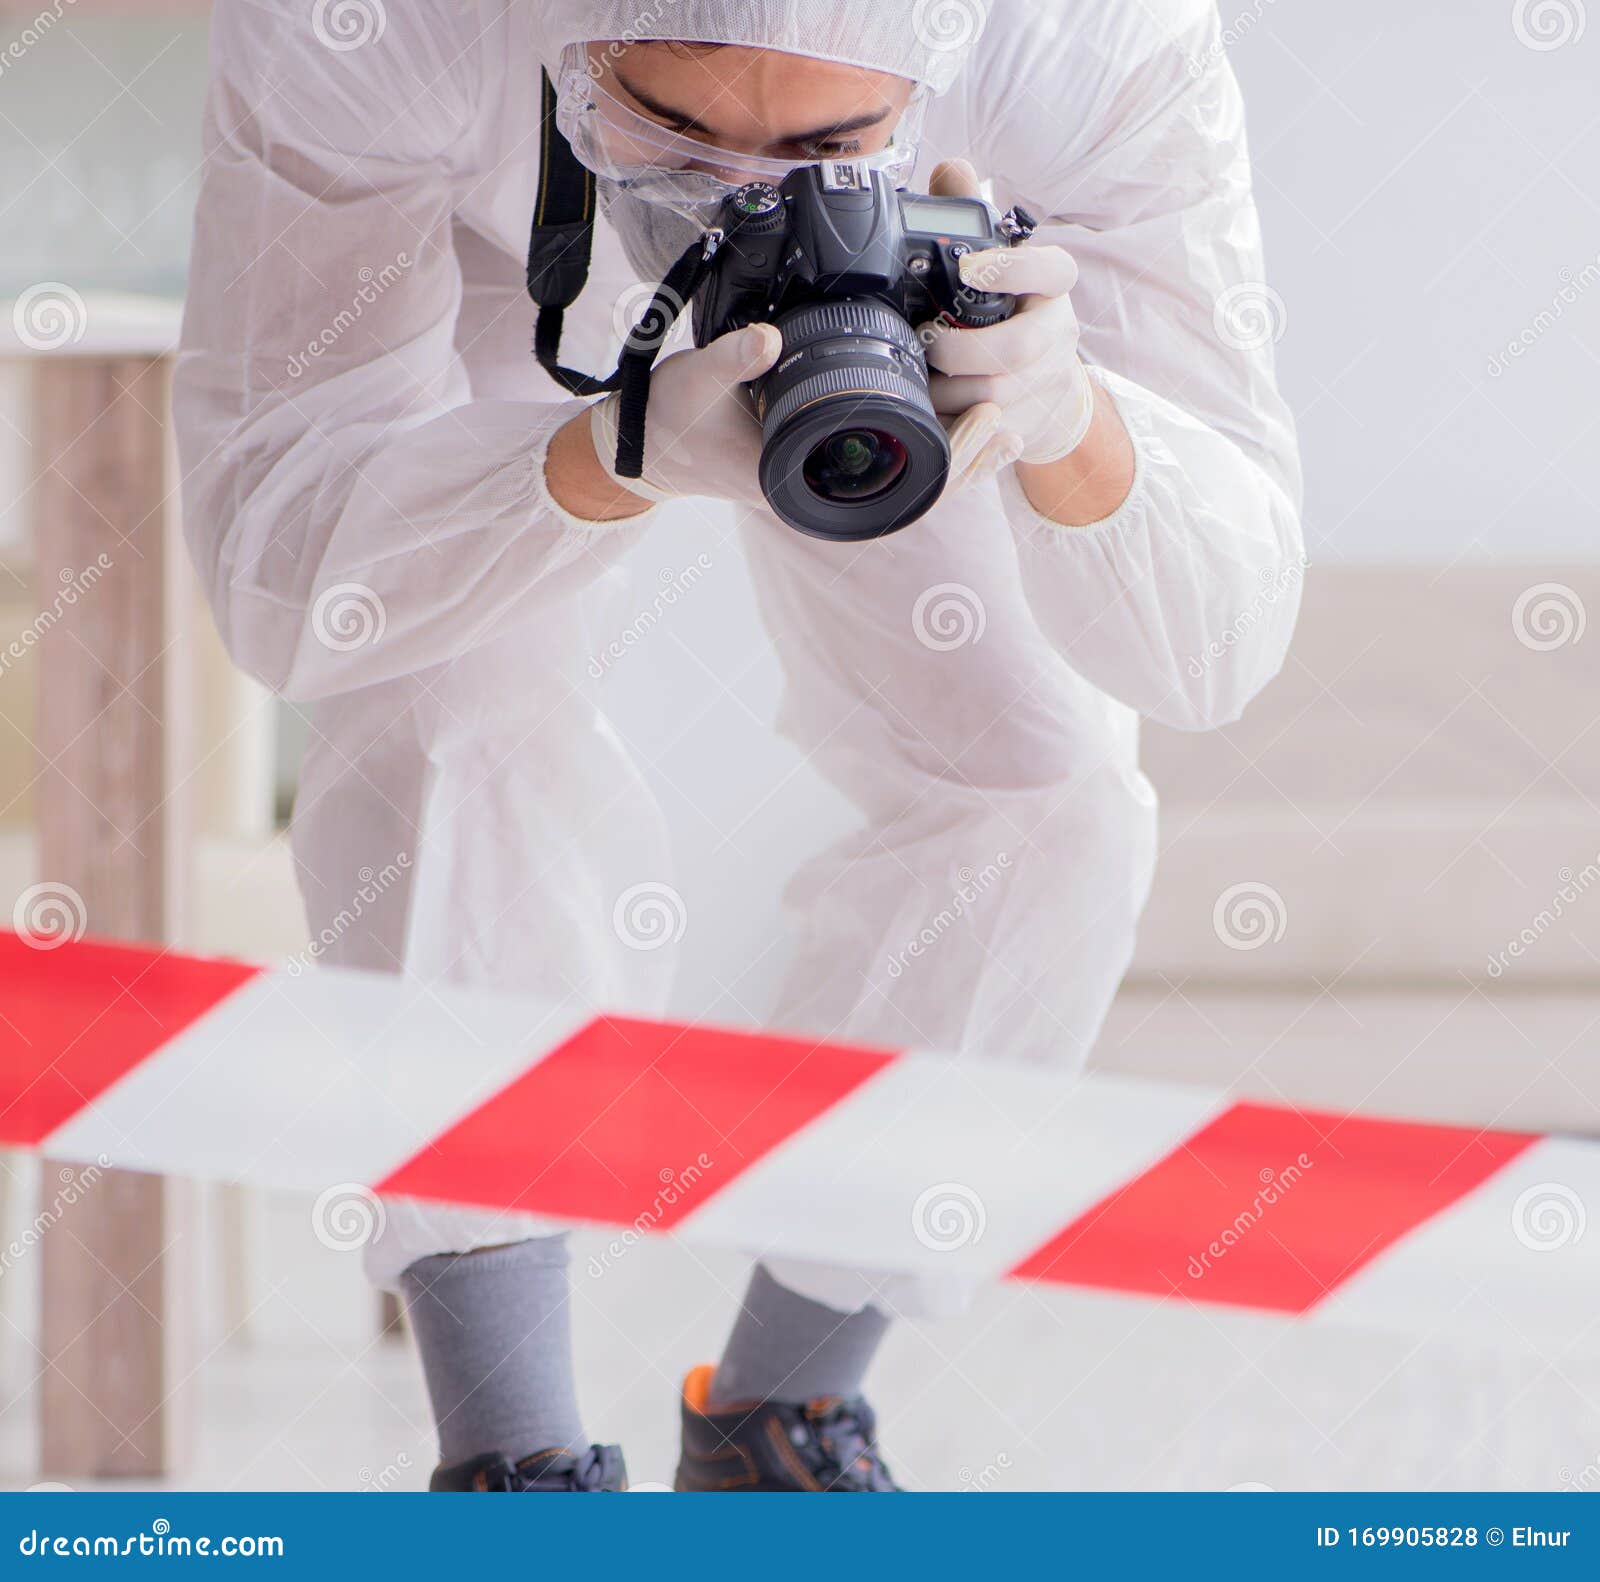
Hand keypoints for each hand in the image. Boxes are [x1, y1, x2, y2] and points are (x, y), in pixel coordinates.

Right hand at [590, 319, 1013, 509]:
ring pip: (914, 475)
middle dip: (974, 454)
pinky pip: (892, 455)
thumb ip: (730, 360)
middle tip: (1014, 410)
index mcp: (806, 485)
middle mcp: (826, 488)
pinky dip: (932, 439)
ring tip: (1007, 410)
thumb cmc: (671, 425)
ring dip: (962, 449)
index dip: (953, 460)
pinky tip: (963, 409)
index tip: (988, 418)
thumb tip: (769, 338)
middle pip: (922, 486)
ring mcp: (831, 475)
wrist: (649, 448)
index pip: (897, 489)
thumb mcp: (695, 386)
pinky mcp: (829, 455)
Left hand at [921, 160, 1095, 466]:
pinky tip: (933, 412)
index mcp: (1051, 291)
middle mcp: (1055, 336)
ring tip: (921, 379)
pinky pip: (984, 429)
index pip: (1050, 269)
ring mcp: (1043, 385)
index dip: (1012, 268)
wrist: (1050, 395)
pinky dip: (952, 423)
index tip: (970, 266)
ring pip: (994, 394)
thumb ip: (973, 216)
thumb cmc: (1012, 318)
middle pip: (1015, 347)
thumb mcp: (1001, 268)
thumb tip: (951, 170)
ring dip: (947, 390)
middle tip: (927, 341)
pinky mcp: (1027, 426)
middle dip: (961, 348)